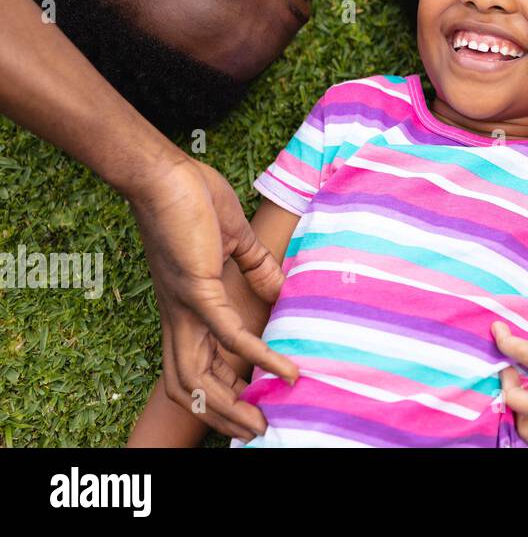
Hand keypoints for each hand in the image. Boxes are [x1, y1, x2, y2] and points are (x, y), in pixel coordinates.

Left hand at [129, 155, 298, 440]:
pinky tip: (283, 369)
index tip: (250, 405)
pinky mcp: (197, 291)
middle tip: (256, 430)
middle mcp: (178, 316)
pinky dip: (257, 356)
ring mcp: (185, 307)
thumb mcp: (234, 240)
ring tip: (263, 419)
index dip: (216, 392)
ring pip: (197, 377)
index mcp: (185, 306)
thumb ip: (257, 268)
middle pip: (188, 386)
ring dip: (231, 404)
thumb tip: (279, 292)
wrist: (165, 175)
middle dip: (221, 415)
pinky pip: (228, 336)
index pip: (192, 364)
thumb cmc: (193, 199)